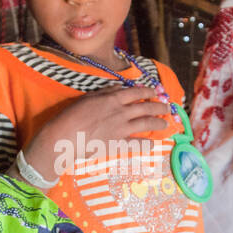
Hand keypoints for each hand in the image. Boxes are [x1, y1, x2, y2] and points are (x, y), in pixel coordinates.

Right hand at [23, 85, 170, 180]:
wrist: (65, 135)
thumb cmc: (72, 114)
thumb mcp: (88, 97)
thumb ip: (105, 92)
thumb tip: (119, 88)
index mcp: (113, 99)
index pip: (136, 93)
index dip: (149, 92)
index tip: (155, 92)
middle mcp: (121, 112)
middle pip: (146, 108)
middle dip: (159, 107)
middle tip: (168, 108)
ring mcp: (121, 128)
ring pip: (146, 124)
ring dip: (158, 123)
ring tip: (165, 124)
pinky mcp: (117, 144)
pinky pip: (136, 144)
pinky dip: (146, 144)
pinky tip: (153, 144)